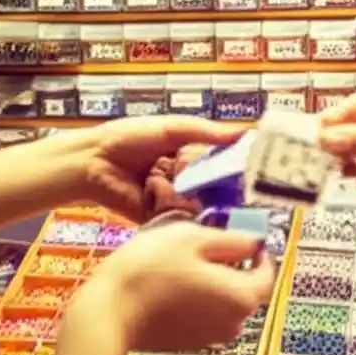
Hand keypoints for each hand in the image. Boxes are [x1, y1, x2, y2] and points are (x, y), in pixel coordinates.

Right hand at [66, 223, 275, 351]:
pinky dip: (198, 298)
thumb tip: (256, 242)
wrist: (108, 314)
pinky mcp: (188, 343)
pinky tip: (172, 283)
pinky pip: (205, 315)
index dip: (260, 253)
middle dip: (235, 266)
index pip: (267, 275)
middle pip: (246, 290)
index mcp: (242, 297)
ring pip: (224, 303)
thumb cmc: (151, 268)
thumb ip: (232, 240)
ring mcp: (210, 337)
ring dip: (215, 282)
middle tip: (209, 244)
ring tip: (185, 261)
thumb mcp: (194, 238)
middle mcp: (234, 323)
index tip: (246, 237)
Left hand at [74, 117, 246, 221]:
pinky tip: (214, 225)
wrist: (93, 163)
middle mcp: (184, 178)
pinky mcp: (162, 218)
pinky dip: (194, 223)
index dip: (238, 167)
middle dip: (231, 193)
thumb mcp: (170, 129)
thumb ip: (204, 132)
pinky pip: (182, 221)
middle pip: (214, 187)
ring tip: (242, 216)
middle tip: (257, 200)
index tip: (262, 172)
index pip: (220, 162)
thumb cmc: (129, 138)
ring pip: (202, 206)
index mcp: (188, 154)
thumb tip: (241, 133)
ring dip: (216, 210)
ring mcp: (174, 199)